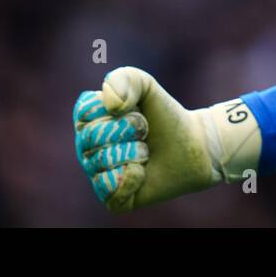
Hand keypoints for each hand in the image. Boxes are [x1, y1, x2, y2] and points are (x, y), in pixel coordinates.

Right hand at [73, 67, 220, 211]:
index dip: (114, 110)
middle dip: (127, 130)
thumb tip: (111, 105)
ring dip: (133, 152)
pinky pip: (110, 188)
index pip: (84, 113)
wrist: (191, 145)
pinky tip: (142, 172)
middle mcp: (87, 149)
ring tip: (145, 151)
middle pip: (91, 137)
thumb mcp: (146, 86)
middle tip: (145, 132)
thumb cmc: (165, 116)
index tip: (135, 110)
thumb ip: (125, 78)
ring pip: (101, 163)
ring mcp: (97, 174)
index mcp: (88, 122)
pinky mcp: (113, 198)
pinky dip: (132, 177)